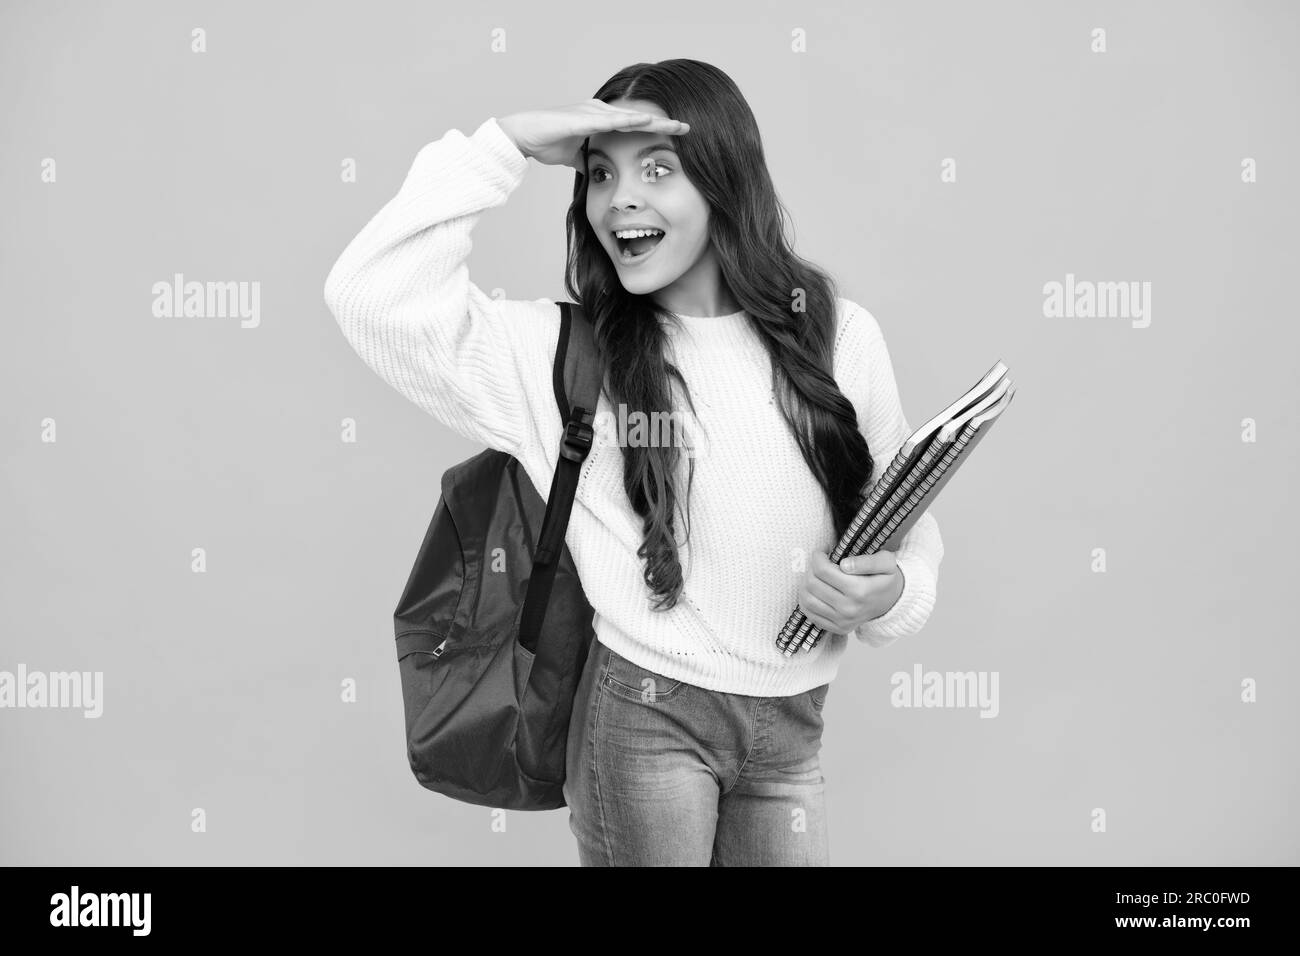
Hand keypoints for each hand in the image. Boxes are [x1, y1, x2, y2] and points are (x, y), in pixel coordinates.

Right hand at [497, 100, 689, 169]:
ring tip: (677, 124)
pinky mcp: (584, 117)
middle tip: (688, 127)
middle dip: (664, 123)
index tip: (677, 138)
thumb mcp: (575, 157)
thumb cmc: (546, 142)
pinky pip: (612, 119)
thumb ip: (588, 161)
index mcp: (600, 121)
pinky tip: (648, 120)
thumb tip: (597, 173)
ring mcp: (593, 112)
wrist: (523, 135)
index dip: (656, 130)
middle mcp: (600, 112)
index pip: (635, 126)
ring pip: (631, 116)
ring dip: (655, 120)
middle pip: (639, 118)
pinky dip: (631, 120)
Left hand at [796, 550, 905, 636]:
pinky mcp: (837, 628)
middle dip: (811, 568)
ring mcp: (842, 621)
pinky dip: (806, 599)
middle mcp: (849, 608)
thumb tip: (844, 564)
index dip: (818, 556)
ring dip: (806, 583)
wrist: (892, 602)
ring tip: (816, 575)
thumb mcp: (886, 562)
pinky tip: (815, 589)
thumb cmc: (886, 578)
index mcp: (860, 590)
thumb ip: (867, 561)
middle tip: (820, 562)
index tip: (824, 550)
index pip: (823, 570)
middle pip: (812, 583)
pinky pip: (810, 613)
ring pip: (807, 599)